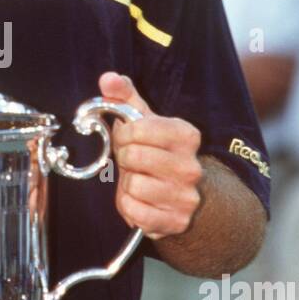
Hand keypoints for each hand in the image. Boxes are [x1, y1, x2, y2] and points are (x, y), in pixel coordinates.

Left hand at [98, 71, 202, 241]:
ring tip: (140, 181)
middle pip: (133, 156)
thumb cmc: (156, 152)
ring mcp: (186, 196)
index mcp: (186, 135)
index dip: (126, 135)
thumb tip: (107, 78)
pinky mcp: (176, 221)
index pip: (139, 128)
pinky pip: (134, 212)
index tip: (131, 139)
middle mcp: (191, 166)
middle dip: (126, 160)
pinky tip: (141, 201)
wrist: (180, 194)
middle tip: (134, 163)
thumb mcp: (143, 121)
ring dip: (128, 185)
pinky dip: (130, 207)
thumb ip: (124, 96)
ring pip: (134, 185)